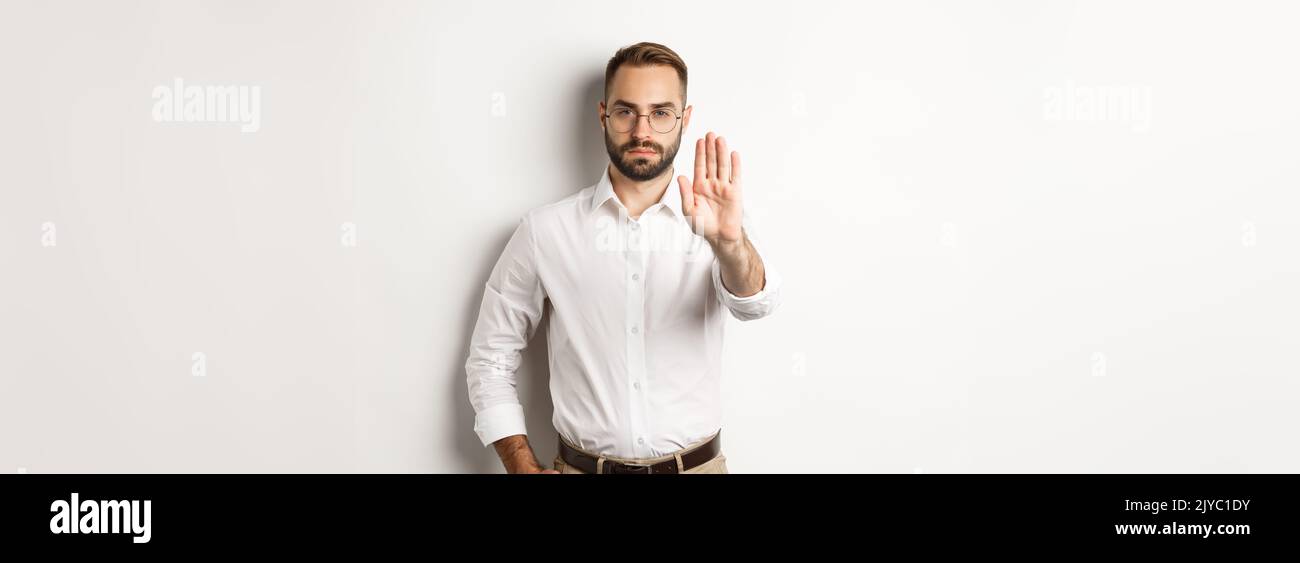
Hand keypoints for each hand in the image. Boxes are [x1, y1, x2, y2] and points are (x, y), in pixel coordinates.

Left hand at [677, 131, 743, 245]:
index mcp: (699, 187)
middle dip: (710, 148)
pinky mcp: (735, 192)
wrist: (719, 236)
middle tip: (710, 133)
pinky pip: (735, 176)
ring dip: (721, 152)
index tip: (699, 140)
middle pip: (711, 162)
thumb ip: (684, 193)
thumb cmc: (702, 225)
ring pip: (722, 166)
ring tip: (720, 139)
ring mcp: (724, 187)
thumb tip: (680, 176)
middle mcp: (711, 184)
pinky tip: (733, 154)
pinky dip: (735, 165)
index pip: (699, 166)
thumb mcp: (689, 210)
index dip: (700, 153)